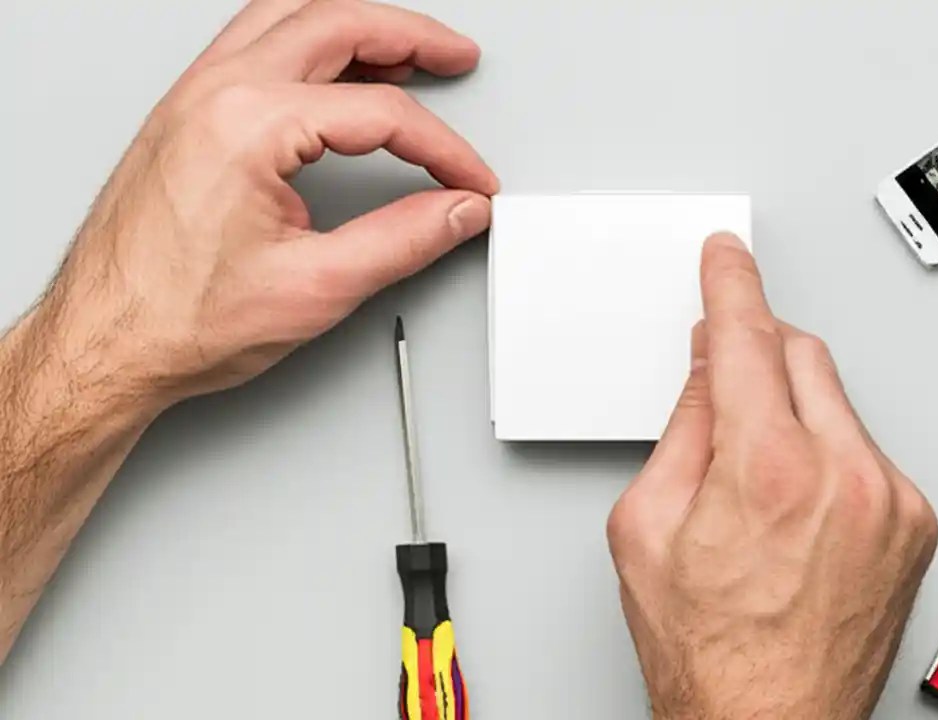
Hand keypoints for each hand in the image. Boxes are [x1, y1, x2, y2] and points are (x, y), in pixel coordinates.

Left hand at [37, 0, 497, 412]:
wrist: (104, 343)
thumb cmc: (178, 319)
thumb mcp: (316, 286)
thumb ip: (403, 240)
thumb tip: (456, 211)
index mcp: (247, 126)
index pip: (379, 113)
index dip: (443, 148)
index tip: (469, 181)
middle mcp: (215, 93)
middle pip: (335, 25)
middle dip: (409, 36)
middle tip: (455, 56)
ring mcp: (194, 97)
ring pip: (290, 16)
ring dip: (356, 25)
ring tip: (405, 49)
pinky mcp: (186, 113)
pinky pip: (256, 42)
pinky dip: (309, 41)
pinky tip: (336, 66)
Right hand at [607, 233, 937, 719]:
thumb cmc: (711, 652)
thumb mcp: (648, 529)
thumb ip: (684, 429)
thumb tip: (708, 371)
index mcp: (768, 468)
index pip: (749, 337)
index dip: (731, 284)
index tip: (727, 257)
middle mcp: (844, 475)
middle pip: (803, 356)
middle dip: (760, 353)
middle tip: (726, 384)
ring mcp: (890, 500)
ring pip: (839, 403)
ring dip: (796, 414)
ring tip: (759, 487)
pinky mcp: (916, 523)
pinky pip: (867, 452)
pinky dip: (832, 456)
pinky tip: (798, 510)